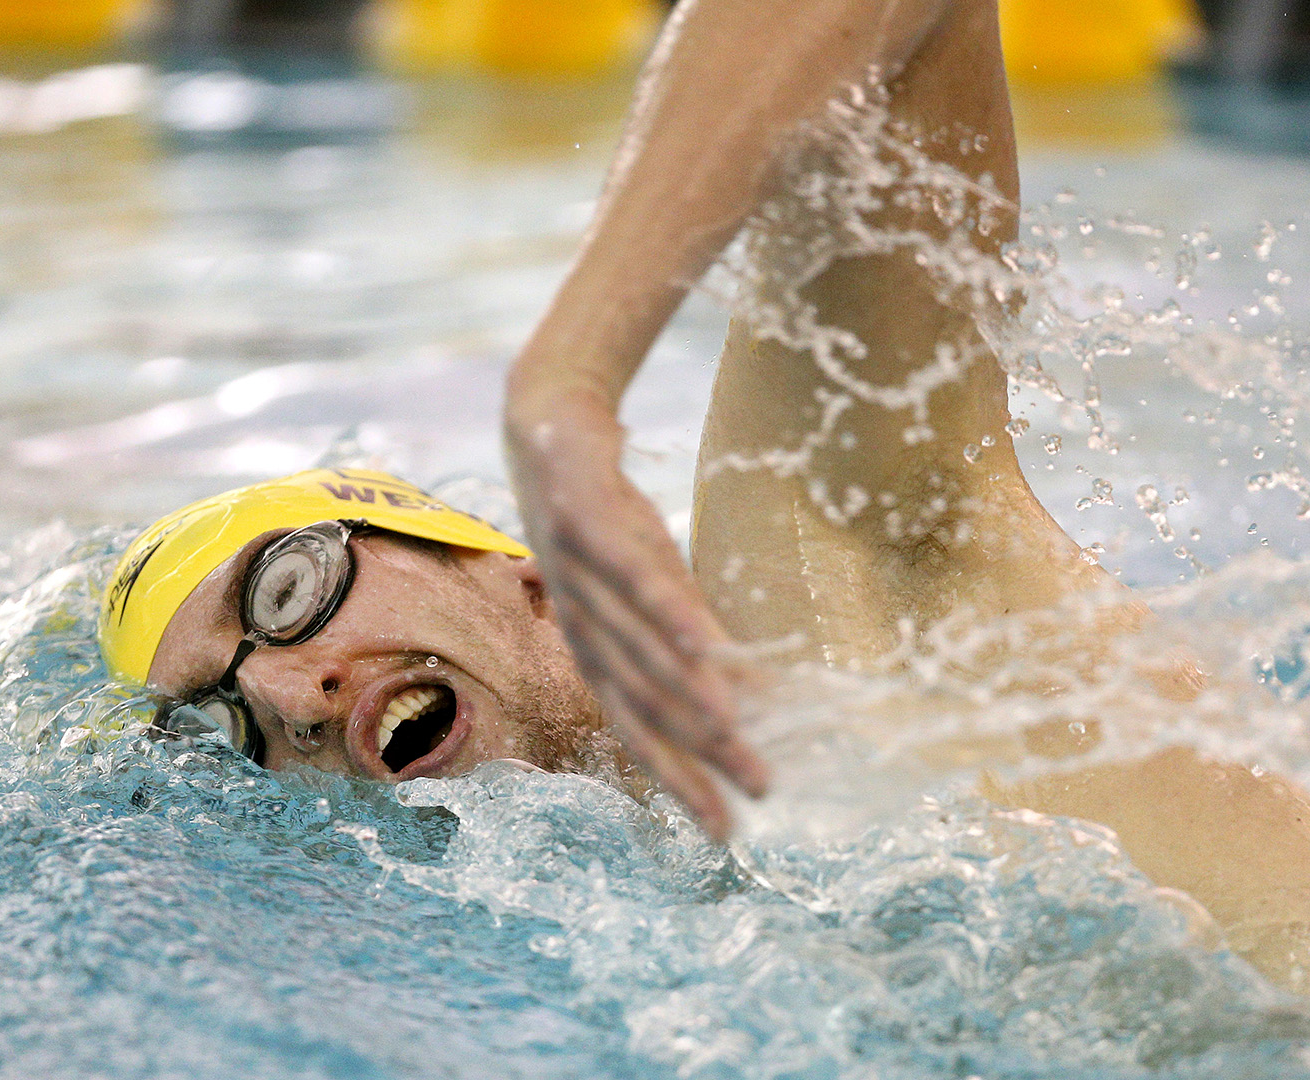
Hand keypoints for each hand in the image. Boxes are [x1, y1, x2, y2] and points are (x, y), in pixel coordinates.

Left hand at [504, 385, 770, 839]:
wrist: (550, 427)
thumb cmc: (606, 520)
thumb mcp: (650, 582)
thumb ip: (685, 635)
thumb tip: (749, 689)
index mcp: (596, 649)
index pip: (641, 731)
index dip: (682, 781)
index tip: (728, 830)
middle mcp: (582, 626)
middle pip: (647, 702)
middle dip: (702, 752)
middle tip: (759, 788)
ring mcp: (578, 578)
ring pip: (640, 648)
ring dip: (689, 692)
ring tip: (739, 731)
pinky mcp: (586, 524)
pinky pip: (632, 574)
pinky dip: (668, 611)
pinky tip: (704, 640)